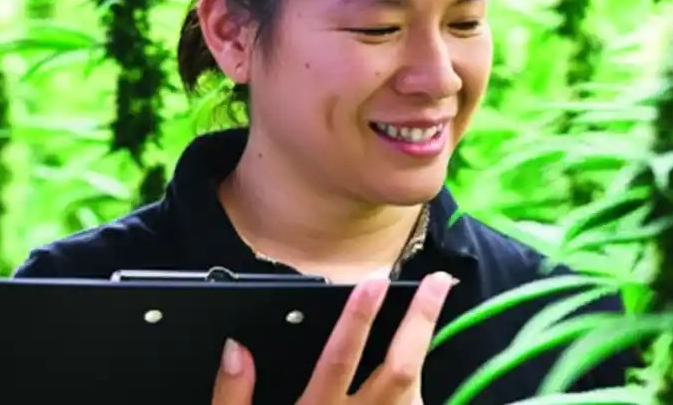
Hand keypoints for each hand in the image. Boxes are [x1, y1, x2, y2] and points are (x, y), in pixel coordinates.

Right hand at [211, 271, 456, 403]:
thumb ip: (232, 398)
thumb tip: (236, 349)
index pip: (340, 360)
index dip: (358, 319)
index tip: (373, 280)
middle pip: (400, 370)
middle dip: (420, 322)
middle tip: (439, 280)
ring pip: (414, 393)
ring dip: (422, 350)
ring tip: (430, 309)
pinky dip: (414, 388)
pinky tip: (412, 363)